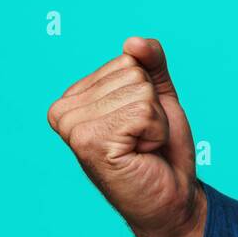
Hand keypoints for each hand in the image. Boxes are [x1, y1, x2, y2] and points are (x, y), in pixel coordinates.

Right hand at [48, 37, 205, 236]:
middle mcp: (65, 111)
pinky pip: (143, 111)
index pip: (127, 60)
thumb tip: (133, 41)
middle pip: (133, 73)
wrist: (172, 195)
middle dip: (152, 106)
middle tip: (143, 138)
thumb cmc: (161, 149)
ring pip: (139, 90)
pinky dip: (155, 132)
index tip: (139, 123)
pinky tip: (142, 153)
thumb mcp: (158, 95)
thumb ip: (149, 61)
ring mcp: (74, 128)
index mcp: (75, 97)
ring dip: (155, 121)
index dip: (148, 91)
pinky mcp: (90, 142)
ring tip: (142, 146)